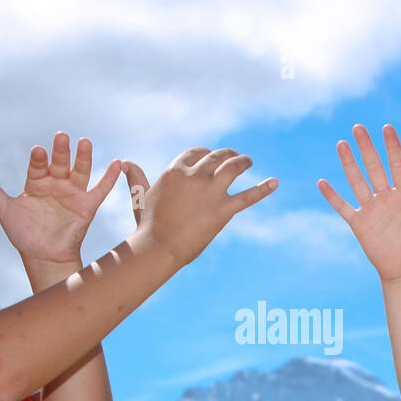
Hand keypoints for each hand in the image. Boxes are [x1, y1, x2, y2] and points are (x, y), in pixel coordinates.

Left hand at [0, 133, 120, 268]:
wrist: (43, 255)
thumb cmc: (24, 233)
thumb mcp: (6, 211)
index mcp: (36, 182)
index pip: (37, 166)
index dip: (38, 159)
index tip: (38, 150)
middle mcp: (56, 183)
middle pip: (59, 163)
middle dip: (61, 151)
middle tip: (62, 136)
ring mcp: (72, 193)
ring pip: (79, 171)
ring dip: (83, 157)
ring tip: (84, 142)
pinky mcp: (87, 206)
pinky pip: (100, 190)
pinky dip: (110, 178)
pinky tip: (119, 163)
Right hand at [122, 148, 276, 266]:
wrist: (158, 248)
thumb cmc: (148, 225)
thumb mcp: (141, 197)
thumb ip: (136, 179)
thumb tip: (125, 162)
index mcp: (175, 170)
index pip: (196, 153)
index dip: (205, 154)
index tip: (211, 157)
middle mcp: (194, 175)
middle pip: (217, 156)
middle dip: (228, 154)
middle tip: (235, 156)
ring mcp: (210, 191)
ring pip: (234, 167)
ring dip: (243, 161)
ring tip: (248, 162)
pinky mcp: (223, 210)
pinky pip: (248, 196)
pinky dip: (263, 189)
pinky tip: (275, 182)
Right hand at [318, 123, 400, 282]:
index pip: (397, 165)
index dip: (392, 147)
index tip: (387, 128)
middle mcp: (386, 198)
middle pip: (374, 167)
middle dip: (367, 147)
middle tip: (359, 127)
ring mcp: (372, 209)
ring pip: (357, 181)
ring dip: (349, 163)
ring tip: (341, 144)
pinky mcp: (360, 223)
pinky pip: (343, 207)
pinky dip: (332, 196)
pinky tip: (322, 182)